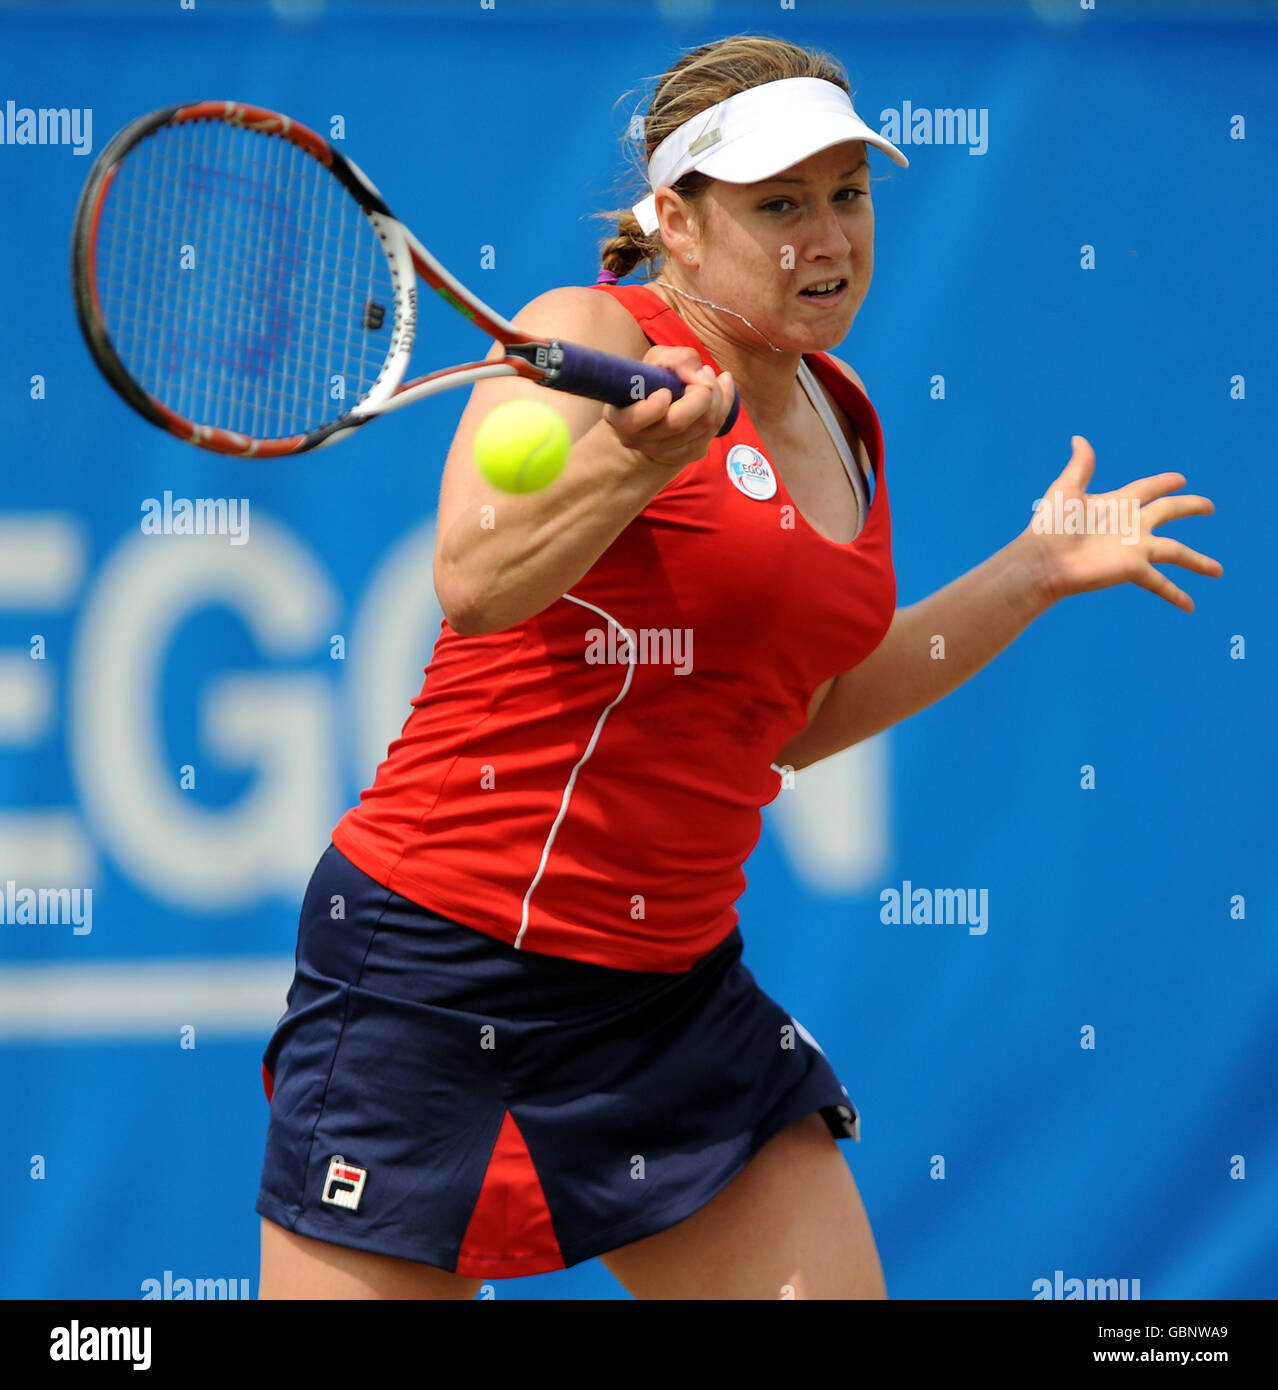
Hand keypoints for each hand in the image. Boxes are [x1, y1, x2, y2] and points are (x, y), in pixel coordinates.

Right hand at [601, 345, 734, 472]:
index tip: (664, 392)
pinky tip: (722, 387)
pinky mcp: (690, 455)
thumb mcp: (653, 363)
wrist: (652, 419)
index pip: (638, 419)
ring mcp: (667, 453)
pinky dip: (725, 403)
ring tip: (709, 376)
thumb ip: (675, 359)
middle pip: (678, 423)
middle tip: (703, 372)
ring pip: (703, 426)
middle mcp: (643, 442)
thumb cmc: (650, 384)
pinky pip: (715, 429)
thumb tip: (702, 374)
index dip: (654, 406)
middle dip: (699, 392)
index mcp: (624, 420)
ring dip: (717, 394)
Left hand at [1021, 436, 1221, 610]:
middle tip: (1209, 506)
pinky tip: (1191, 606)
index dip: (1163, 482)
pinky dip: (1176, 594)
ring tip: (1219, 570)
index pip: (1146, 489)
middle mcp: (1129, 526)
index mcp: (1116, 505)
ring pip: (1176, 552)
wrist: (1042, 561)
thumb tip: (1078, 438)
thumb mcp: (1066, 490)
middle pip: (1168, 512)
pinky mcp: (1132, 569)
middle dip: (1189, 507)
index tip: (1180, 478)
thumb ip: (1080, 466)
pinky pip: (1160, 583)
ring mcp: (1134, 549)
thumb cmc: (1049, 527)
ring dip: (1198, 561)